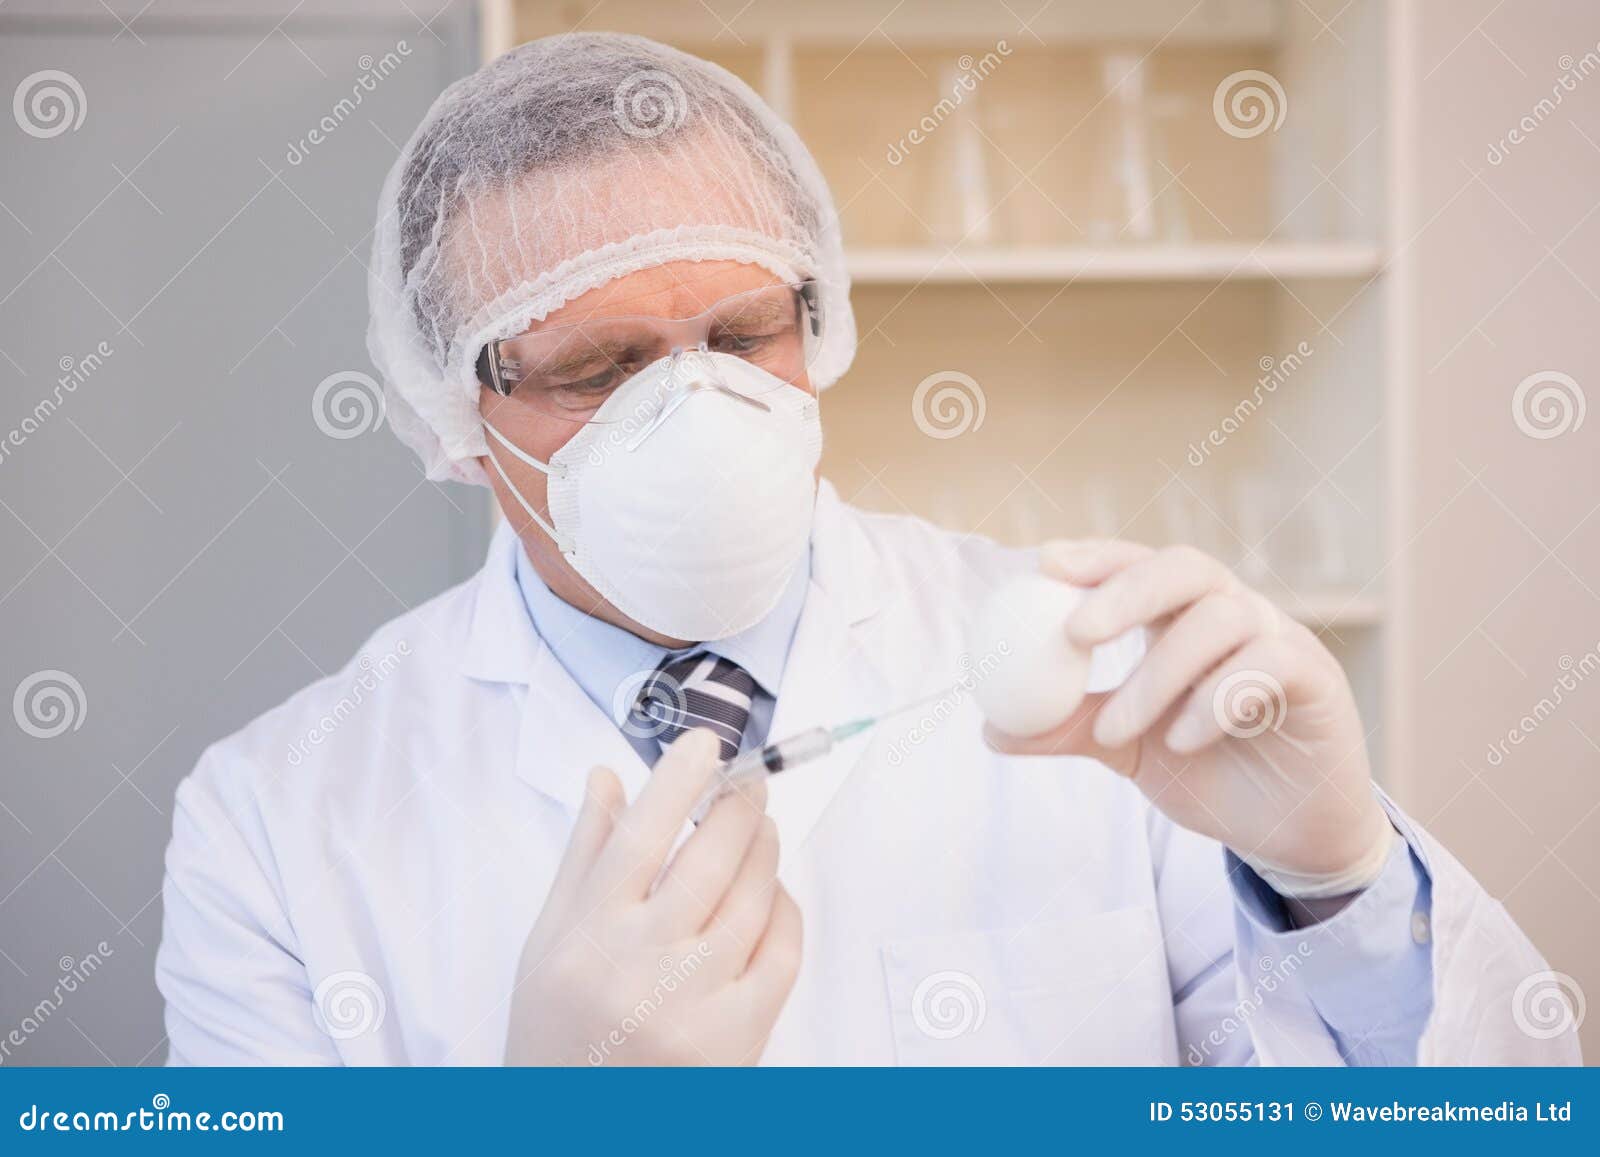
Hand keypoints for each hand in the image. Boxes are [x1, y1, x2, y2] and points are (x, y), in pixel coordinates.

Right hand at [504, 728, 802, 1065]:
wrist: (574, 1134)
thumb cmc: (557, 1032)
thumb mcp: (548, 943)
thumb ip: (584, 856)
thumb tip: (606, 776)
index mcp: (588, 936)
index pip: (641, 836)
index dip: (679, 780)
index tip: (707, 743)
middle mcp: (640, 966)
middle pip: (709, 859)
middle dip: (739, 806)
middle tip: (749, 782)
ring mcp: (694, 1005)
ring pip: (753, 899)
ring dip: (766, 851)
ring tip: (761, 829)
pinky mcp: (737, 1039)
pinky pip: (781, 953)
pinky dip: (786, 911)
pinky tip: (774, 894)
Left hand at [986, 540, 1390, 891]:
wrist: (1286, 833)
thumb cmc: (1207, 773)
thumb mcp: (1126, 750)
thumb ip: (1068, 730)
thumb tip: (990, 729)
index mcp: (1183, 617)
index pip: (1140, 564)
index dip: (1096, 557)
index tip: (1043, 565)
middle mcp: (1234, 613)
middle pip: (1184, 567)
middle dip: (1126, 589)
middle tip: (1075, 632)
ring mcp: (1280, 638)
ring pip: (1219, 619)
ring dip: (1157, 673)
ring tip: (1116, 731)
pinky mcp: (1316, 677)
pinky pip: (1266, 664)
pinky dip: (1215, 699)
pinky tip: (1183, 739)